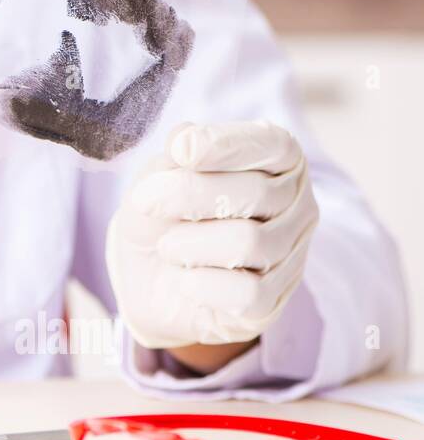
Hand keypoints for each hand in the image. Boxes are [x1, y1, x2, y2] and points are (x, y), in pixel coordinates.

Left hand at [106, 121, 318, 353]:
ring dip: (189, 242)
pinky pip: (247, 292)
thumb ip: (174, 155)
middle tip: (145, 200)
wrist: (144, 279)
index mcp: (276, 163)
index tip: (181, 149)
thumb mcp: (155, 177)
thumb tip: (185, 138)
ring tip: (167, 246)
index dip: (227, 144)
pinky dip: (201, 284)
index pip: (272, 145)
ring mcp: (289, 256)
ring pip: (251, 242)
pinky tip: (184, 280)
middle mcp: (295, 206)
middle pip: (258, 193)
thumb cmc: (160, 216)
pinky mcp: (271, 302)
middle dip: (189, 194)